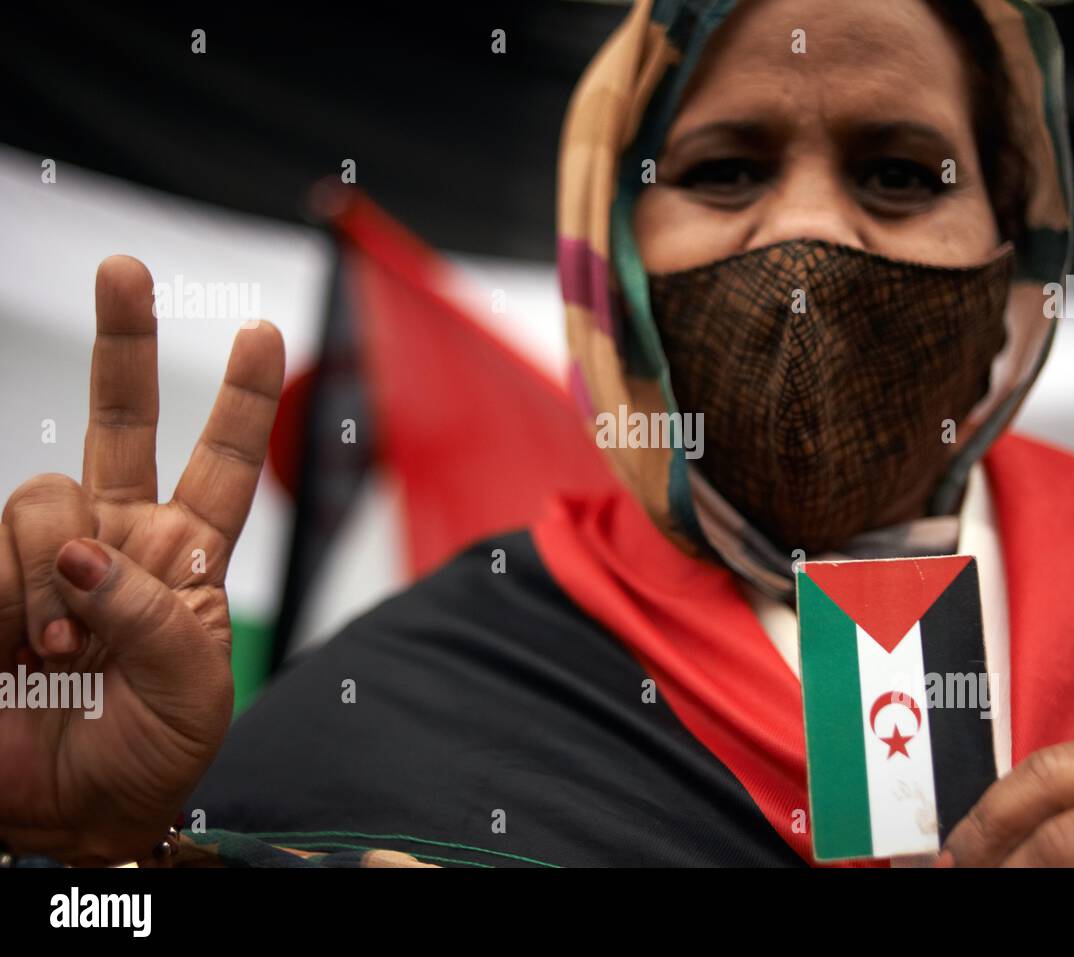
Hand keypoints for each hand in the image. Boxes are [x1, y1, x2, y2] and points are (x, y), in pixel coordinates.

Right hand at [0, 256, 283, 864]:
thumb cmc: (151, 752)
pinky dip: (7, 597)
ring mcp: (47, 557)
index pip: (222, 464)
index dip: (239, 399)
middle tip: (127, 270)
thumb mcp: (193, 691)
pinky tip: (14, 649)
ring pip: (41, 498)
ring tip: (57, 653)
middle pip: (121, 421)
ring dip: (49, 577)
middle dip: (125, 343)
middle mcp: (117, 539)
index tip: (261, 331)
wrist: (74, 813)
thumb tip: (84, 549)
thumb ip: (157, 614)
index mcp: (184, 556)